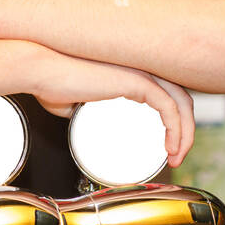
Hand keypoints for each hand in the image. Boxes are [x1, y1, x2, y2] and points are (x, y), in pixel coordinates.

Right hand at [30, 47, 194, 167]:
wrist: (39, 70)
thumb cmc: (49, 81)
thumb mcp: (72, 102)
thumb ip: (81, 109)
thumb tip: (81, 121)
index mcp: (131, 69)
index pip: (168, 92)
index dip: (175, 119)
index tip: (167, 146)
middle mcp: (141, 67)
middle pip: (180, 98)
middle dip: (185, 130)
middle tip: (175, 156)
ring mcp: (141, 71)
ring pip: (181, 103)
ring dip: (185, 134)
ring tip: (175, 158)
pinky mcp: (137, 80)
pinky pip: (170, 106)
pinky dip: (177, 129)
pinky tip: (172, 148)